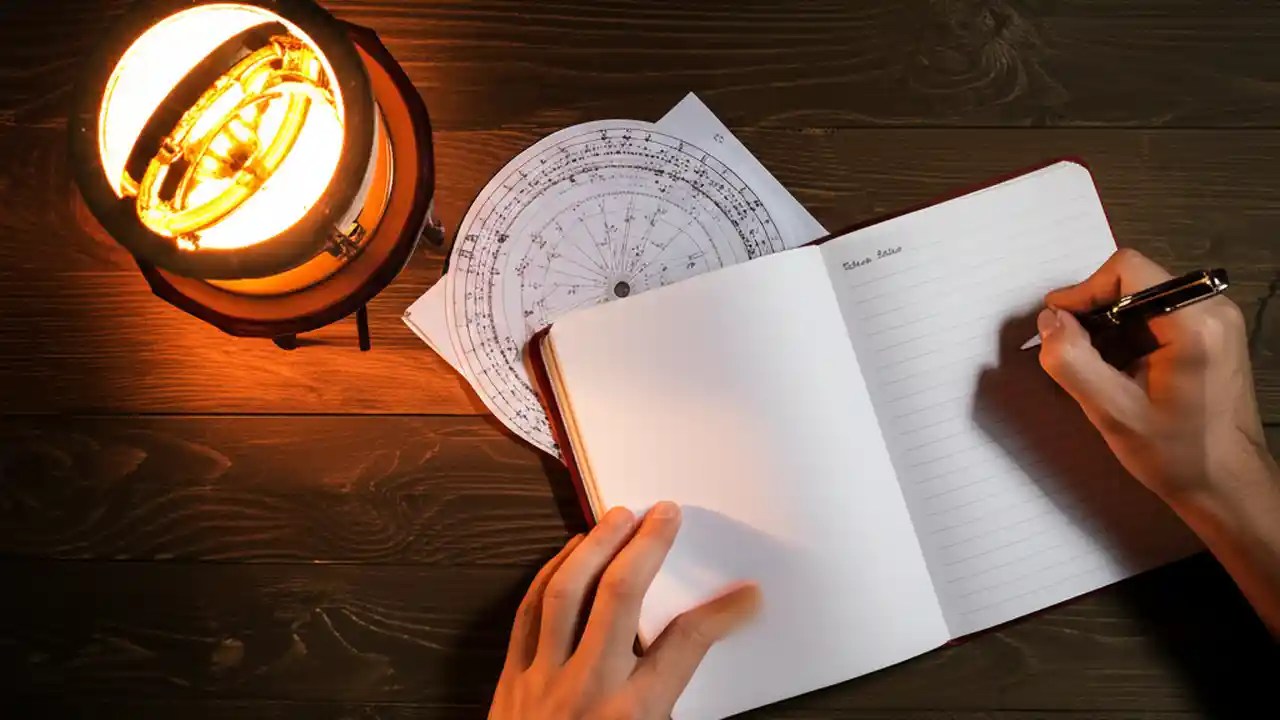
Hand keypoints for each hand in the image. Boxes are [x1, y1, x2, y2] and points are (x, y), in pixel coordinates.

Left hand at [489, 503, 760, 719]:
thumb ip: (670, 702)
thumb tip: (697, 659)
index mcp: (633, 715)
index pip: (687, 646)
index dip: (723, 612)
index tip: (748, 593)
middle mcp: (590, 689)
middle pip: (621, 596)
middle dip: (648, 547)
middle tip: (668, 513)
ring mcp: (545, 681)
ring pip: (567, 592)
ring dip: (596, 545)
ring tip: (620, 516)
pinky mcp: (512, 681)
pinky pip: (529, 612)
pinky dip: (550, 574)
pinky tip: (569, 553)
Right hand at [1035, 249, 1279, 634]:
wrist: (1227, 485)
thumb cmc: (1176, 455)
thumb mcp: (1112, 412)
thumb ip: (1073, 361)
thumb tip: (1049, 320)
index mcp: (1194, 323)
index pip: (1126, 270)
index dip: (1083, 291)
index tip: (1057, 323)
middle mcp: (1213, 310)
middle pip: (1135, 279)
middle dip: (1095, 309)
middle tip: (1071, 348)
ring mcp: (1218, 320)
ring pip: (1145, 295)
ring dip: (1111, 323)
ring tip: (1095, 364)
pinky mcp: (1215, 333)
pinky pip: (1160, 312)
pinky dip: (1130, 332)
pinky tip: (1120, 368)